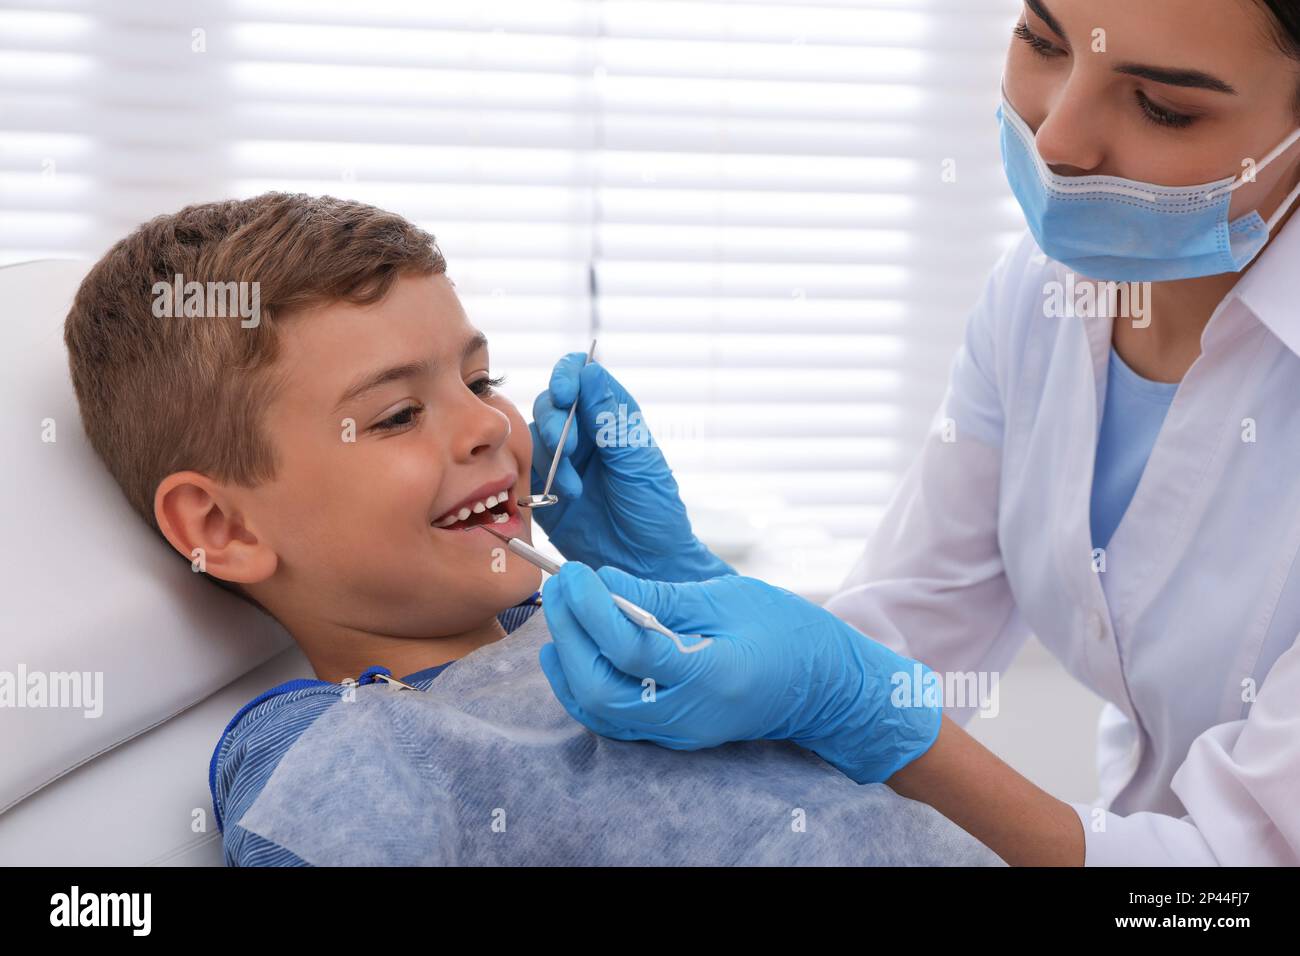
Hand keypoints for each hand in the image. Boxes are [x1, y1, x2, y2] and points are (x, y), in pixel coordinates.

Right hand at [529, 353, 733, 581]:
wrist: (645, 567)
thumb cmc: (655, 514)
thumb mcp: (638, 464)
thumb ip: (611, 420)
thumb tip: (591, 373)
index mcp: (613, 419)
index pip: (583, 378)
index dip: (568, 376)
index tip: (566, 393)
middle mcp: (586, 435)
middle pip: (552, 405)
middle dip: (555, 423)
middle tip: (571, 451)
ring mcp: (563, 462)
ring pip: (534, 437)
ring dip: (549, 457)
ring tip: (571, 490)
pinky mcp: (544, 491)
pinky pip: (522, 471)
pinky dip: (530, 479)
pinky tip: (550, 498)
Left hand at [536, 562, 942, 783]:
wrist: (825, 687)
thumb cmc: (786, 631)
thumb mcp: (727, 599)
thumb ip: (661, 597)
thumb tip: (602, 582)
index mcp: (713, 677)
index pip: (633, 650)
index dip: (594, 610)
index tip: (577, 573)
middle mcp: (689, 716)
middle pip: (603, 689)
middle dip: (571, 635)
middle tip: (560, 586)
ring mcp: (677, 732)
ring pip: (598, 711)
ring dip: (569, 661)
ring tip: (559, 611)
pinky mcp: (669, 734)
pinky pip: (610, 718)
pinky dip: (581, 685)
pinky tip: (568, 650)